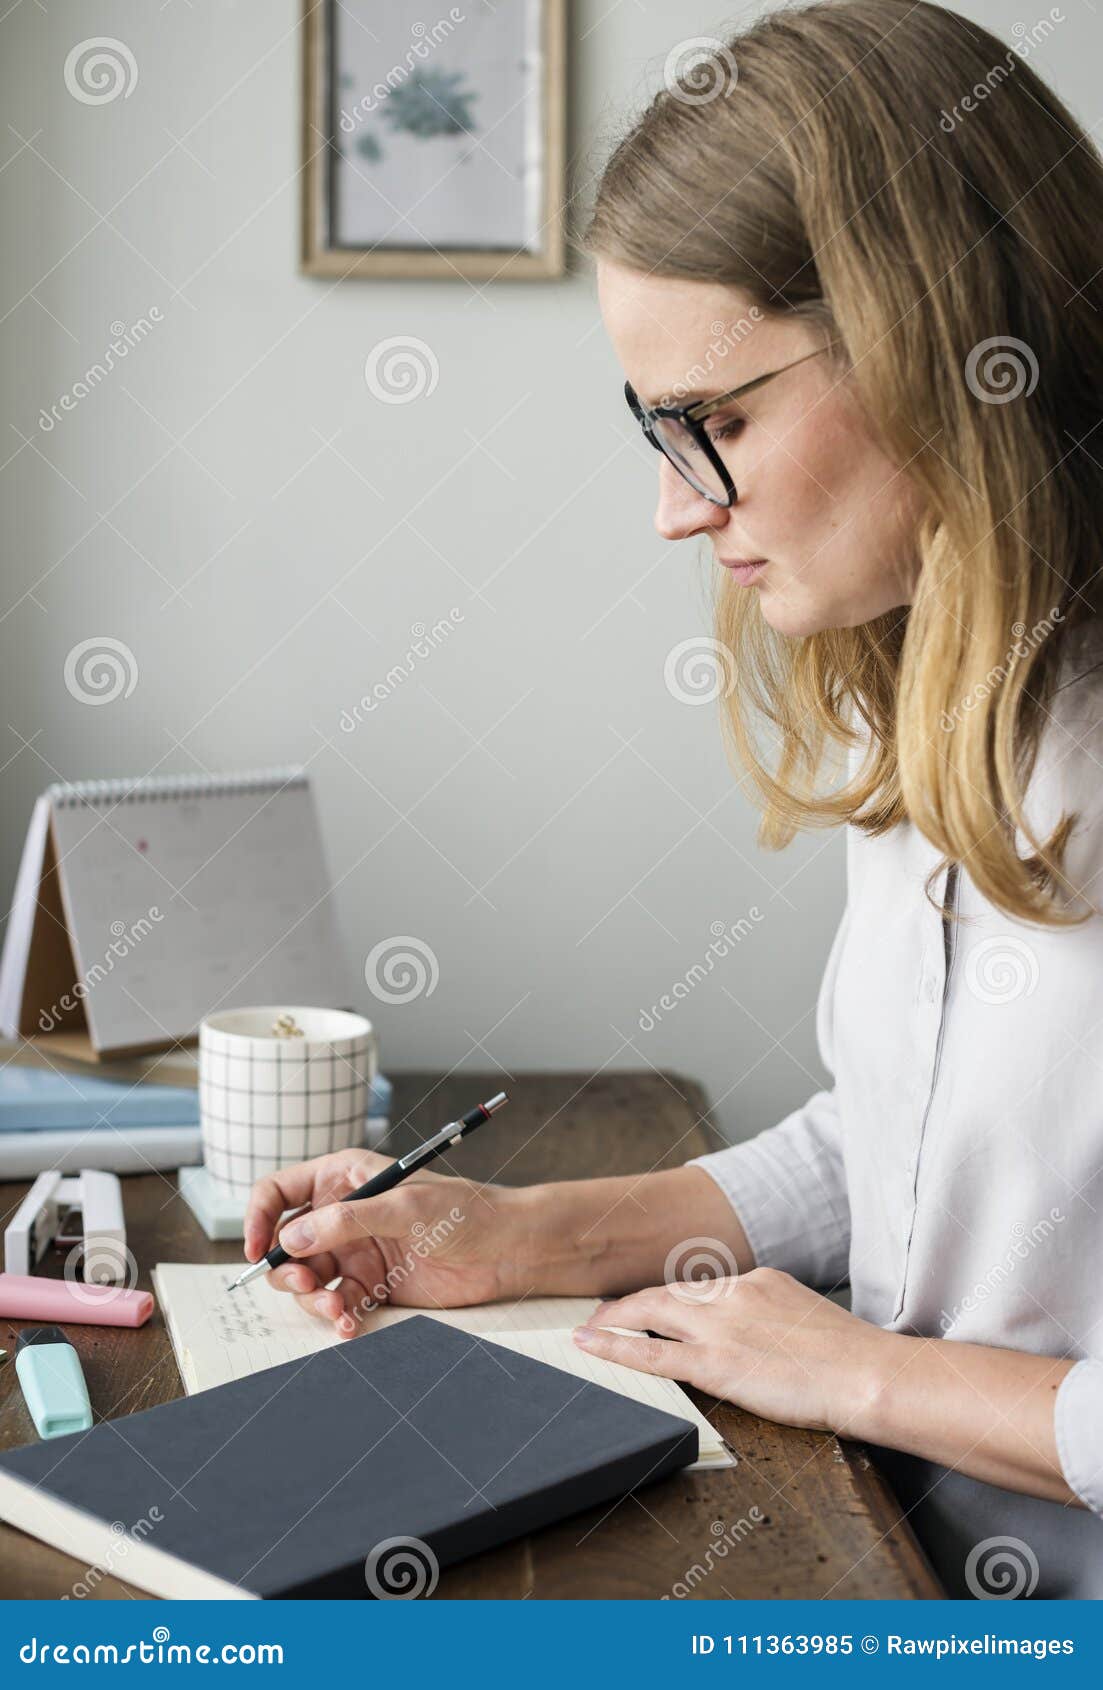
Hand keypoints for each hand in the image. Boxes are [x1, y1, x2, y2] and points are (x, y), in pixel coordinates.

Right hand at [243, 1149, 528, 1337]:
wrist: (507, 1249)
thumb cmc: (465, 1210)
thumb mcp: (405, 1206)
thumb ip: (347, 1221)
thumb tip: (292, 1239)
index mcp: (342, 1177)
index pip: (279, 1192)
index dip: (258, 1218)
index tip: (254, 1251)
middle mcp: (342, 1214)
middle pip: (284, 1243)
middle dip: (285, 1269)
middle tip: (305, 1285)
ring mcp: (354, 1251)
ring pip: (306, 1279)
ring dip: (311, 1299)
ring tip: (336, 1309)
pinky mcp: (371, 1285)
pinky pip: (335, 1303)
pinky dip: (335, 1317)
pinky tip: (349, 1325)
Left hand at [572, 1266, 892, 1434]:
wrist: (868, 1374)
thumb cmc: (852, 1358)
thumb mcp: (808, 1318)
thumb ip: (776, 1318)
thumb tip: (761, 1334)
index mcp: (760, 1281)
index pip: (702, 1287)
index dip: (670, 1297)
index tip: (651, 1304)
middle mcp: (735, 1294)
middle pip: (669, 1292)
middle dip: (632, 1303)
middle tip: (604, 1312)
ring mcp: (722, 1326)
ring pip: (653, 1313)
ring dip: (616, 1319)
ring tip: (590, 1327)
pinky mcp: (717, 1363)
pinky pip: (653, 1354)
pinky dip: (615, 1347)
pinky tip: (591, 1345)